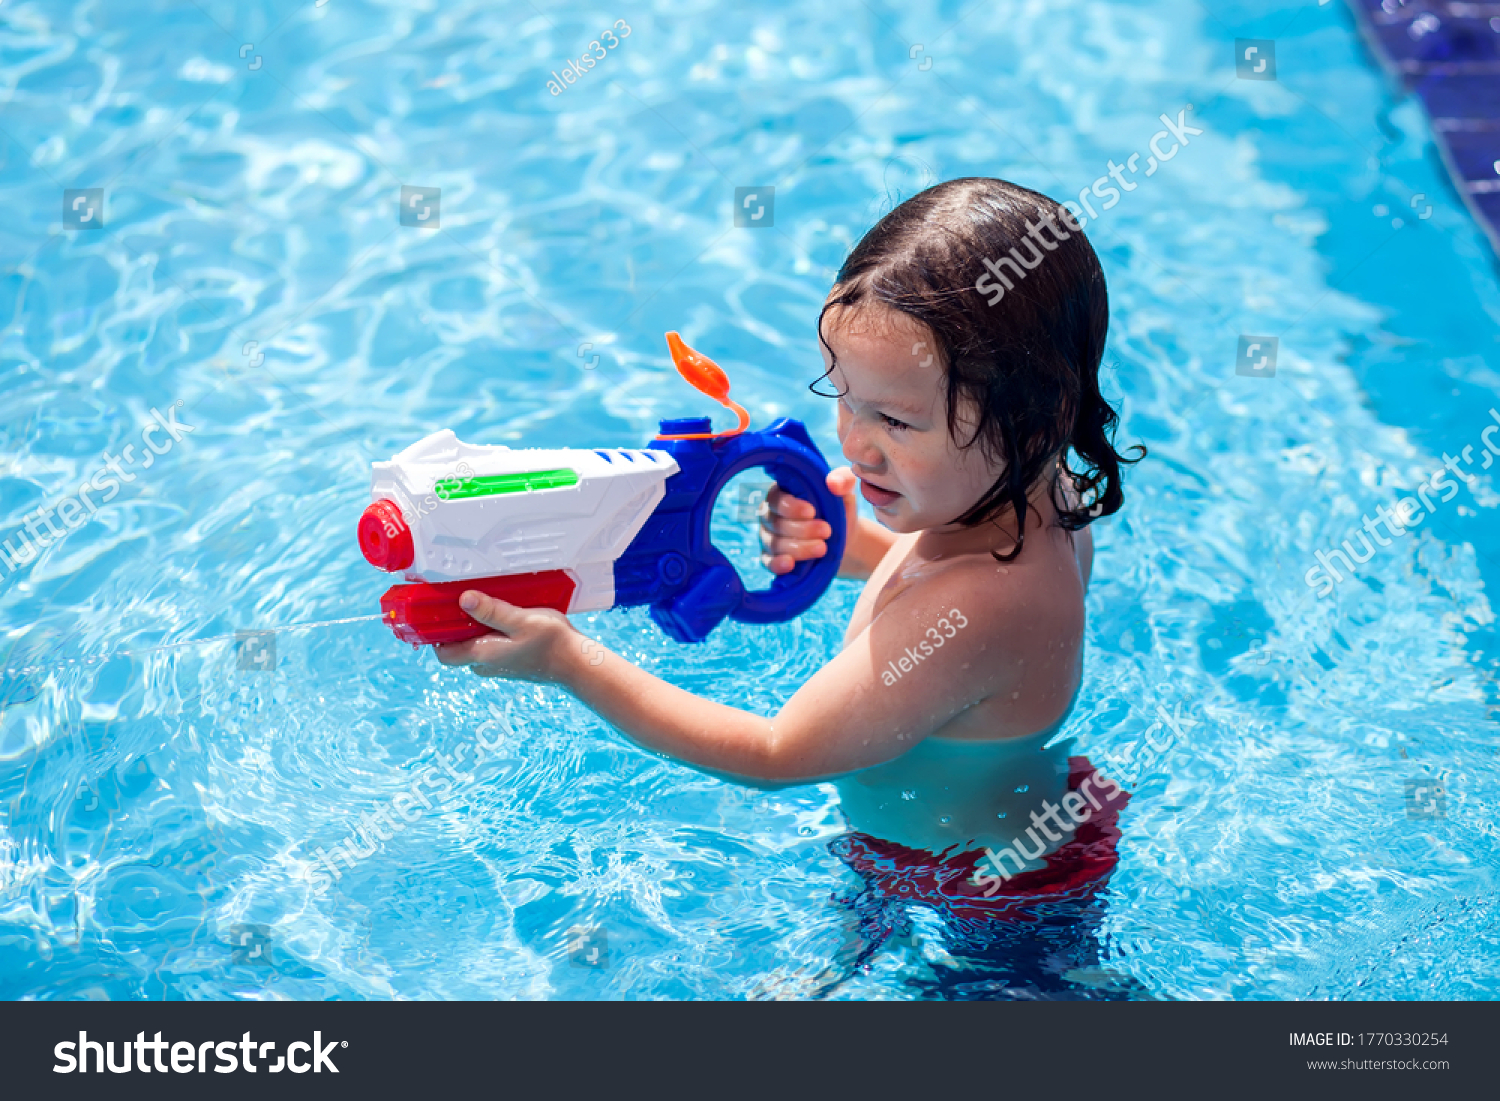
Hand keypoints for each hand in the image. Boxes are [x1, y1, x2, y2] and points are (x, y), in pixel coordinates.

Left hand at [433, 590, 576, 682]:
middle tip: (467, 600)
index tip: (439, 613)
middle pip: (459, 647)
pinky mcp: (512, 662)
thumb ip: (491, 611)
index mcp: (481, 655)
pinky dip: (493, 633)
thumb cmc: (551, 643)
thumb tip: (464, 599)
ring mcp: (499, 665)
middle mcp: (486, 664)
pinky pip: (492, 647)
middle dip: (458, 626)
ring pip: (476, 646)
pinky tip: (507, 617)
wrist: (576, 664)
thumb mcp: (520, 620)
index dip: (436, 635)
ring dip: (477, 628)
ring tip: (490, 605)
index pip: (443, 653)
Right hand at [759, 466, 857, 575]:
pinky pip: (768, 562)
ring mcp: (769, 537)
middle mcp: (770, 514)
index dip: (791, 507)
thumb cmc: (839, 510)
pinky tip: (790, 565)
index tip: (812, 511)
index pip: (777, 499)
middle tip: (827, 531)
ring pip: (775, 544)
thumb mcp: (845, 493)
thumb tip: (833, 483)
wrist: (844, 539)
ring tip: (822, 548)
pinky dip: (777, 564)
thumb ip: (843, 481)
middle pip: (776, 523)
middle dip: (802, 529)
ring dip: (798, 548)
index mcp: (783, 493)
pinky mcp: (771, 558)